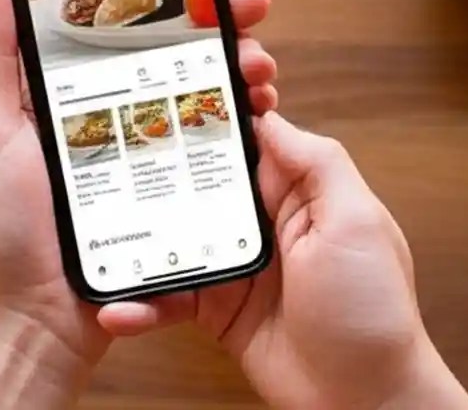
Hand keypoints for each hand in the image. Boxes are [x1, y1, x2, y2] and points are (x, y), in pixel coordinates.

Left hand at [0, 0, 279, 408]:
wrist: (38, 317)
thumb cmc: (5, 228)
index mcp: (74, 94)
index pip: (125, 29)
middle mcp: (116, 116)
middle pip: (178, 56)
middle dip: (223, 30)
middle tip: (253, 20)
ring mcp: (147, 154)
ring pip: (206, 97)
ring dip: (242, 73)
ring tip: (262, 69)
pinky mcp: (172, 193)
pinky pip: (213, 152)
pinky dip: (243, 128)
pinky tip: (260, 116)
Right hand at [99, 114, 467, 409]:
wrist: (365, 401)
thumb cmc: (374, 312)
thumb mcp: (356, 222)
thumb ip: (316, 163)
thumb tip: (268, 116)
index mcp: (300, 192)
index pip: (249, 137)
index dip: (212, 113)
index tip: (166, 90)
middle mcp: (265, 222)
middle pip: (200, 181)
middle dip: (156, 170)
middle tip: (108, 158)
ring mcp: (237, 266)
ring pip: (174, 238)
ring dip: (138, 240)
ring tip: (94, 237)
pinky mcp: (217, 309)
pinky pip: (170, 298)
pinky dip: (143, 303)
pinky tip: (119, 306)